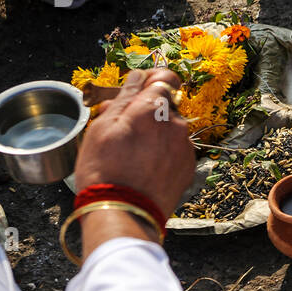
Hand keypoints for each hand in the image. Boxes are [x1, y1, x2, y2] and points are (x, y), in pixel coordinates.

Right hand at [72, 68, 194, 220]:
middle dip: (145, 110)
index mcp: (155, 108)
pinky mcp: (188, 167)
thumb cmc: (105, 170)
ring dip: (154, 132)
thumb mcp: (102, 127)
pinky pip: (175, 149)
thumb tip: (138, 77)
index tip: (138, 88)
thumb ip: (125, 97)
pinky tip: (143, 166)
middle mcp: (177, 124)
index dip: (152, 79)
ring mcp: (185, 147)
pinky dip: (162, 151)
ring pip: (170, 128)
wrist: (124, 214)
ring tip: (129, 152)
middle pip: (165, 105)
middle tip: (120, 127)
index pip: (167, 77)